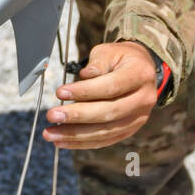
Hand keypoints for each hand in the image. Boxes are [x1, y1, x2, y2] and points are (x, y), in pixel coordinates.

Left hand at [43, 41, 160, 149]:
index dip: (85, 91)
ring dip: (75, 135)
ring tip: (51, 134)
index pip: (111, 87)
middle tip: (51, 115)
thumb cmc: (119, 58)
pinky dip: (82, 143)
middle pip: (108, 112)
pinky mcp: (130, 130)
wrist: (141, 69)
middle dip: (77, 116)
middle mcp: (144, 99)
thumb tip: (83, 78)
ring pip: (106, 131)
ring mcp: (139, 117)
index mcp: (140, 75)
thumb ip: (97, 64)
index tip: (60, 92)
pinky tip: (63, 141)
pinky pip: (105, 140)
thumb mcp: (108, 51)